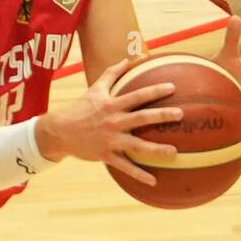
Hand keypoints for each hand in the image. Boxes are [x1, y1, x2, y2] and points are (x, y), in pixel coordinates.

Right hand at [36, 56, 183, 186]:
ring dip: (156, 149)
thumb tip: (128, 59)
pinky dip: (139, 175)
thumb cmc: (80, 108)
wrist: (60, 131)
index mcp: (112, 105)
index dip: (154, 91)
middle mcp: (113, 122)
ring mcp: (110, 140)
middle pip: (141, 118)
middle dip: (162, 116)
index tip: (172, 87)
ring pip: (137, 145)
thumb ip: (111, 73)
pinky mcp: (106, 155)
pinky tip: (154, 181)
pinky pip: (125, 166)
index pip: (137, 96)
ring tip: (174, 152)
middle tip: (180, 114)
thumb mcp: (94, 89)